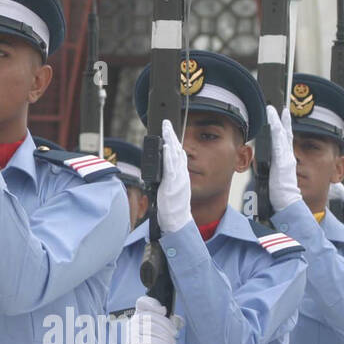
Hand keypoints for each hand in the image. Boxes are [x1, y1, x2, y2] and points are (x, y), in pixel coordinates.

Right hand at [128, 296, 178, 343]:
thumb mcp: (162, 331)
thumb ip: (170, 323)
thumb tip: (179, 320)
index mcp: (140, 314)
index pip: (142, 302)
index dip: (152, 303)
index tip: (163, 311)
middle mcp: (133, 320)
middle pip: (151, 316)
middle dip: (166, 325)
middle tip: (175, 334)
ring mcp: (131, 331)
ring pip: (151, 328)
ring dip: (166, 336)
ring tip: (173, 342)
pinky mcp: (132, 342)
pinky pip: (148, 340)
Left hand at [157, 119, 191, 233]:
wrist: (177, 221)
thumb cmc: (173, 207)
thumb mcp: (173, 188)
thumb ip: (170, 176)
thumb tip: (162, 168)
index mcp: (181, 175)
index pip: (179, 154)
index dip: (175, 141)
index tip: (171, 131)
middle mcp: (181, 175)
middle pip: (177, 151)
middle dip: (172, 136)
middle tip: (167, 123)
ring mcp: (177, 179)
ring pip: (174, 155)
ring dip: (170, 141)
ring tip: (166, 129)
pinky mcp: (171, 184)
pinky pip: (170, 167)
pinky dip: (167, 156)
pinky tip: (165, 147)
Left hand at [266, 106, 301, 212]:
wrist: (287, 202)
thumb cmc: (280, 193)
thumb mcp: (273, 177)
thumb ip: (271, 168)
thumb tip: (261, 165)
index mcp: (284, 160)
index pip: (283, 140)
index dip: (281, 128)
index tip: (277, 117)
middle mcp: (287, 157)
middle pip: (284, 134)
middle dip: (280, 120)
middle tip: (276, 108)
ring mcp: (286, 159)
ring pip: (282, 136)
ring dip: (278, 122)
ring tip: (274, 111)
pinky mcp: (283, 163)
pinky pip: (280, 145)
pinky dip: (278, 134)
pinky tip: (275, 125)